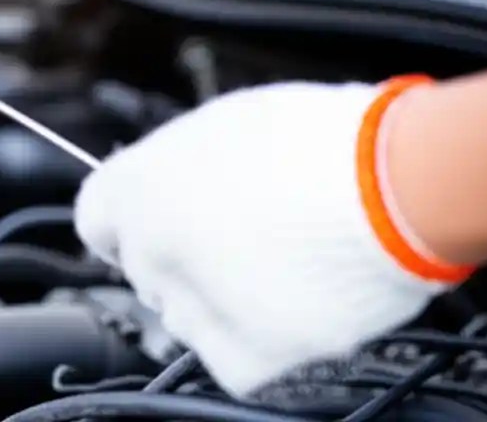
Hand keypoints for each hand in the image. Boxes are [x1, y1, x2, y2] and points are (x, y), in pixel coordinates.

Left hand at [74, 79, 471, 395]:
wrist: (392, 182)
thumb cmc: (322, 140)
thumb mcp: (227, 125)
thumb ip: (182, 166)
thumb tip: (175, 183)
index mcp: (138, 184)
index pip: (95, 220)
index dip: (126, 224)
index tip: (150, 228)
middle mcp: (152, 246)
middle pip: (144, 271)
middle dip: (180, 262)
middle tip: (239, 243)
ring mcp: (196, 300)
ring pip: (182, 319)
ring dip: (216, 303)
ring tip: (278, 267)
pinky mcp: (246, 350)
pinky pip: (228, 361)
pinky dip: (252, 345)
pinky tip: (286, 305)